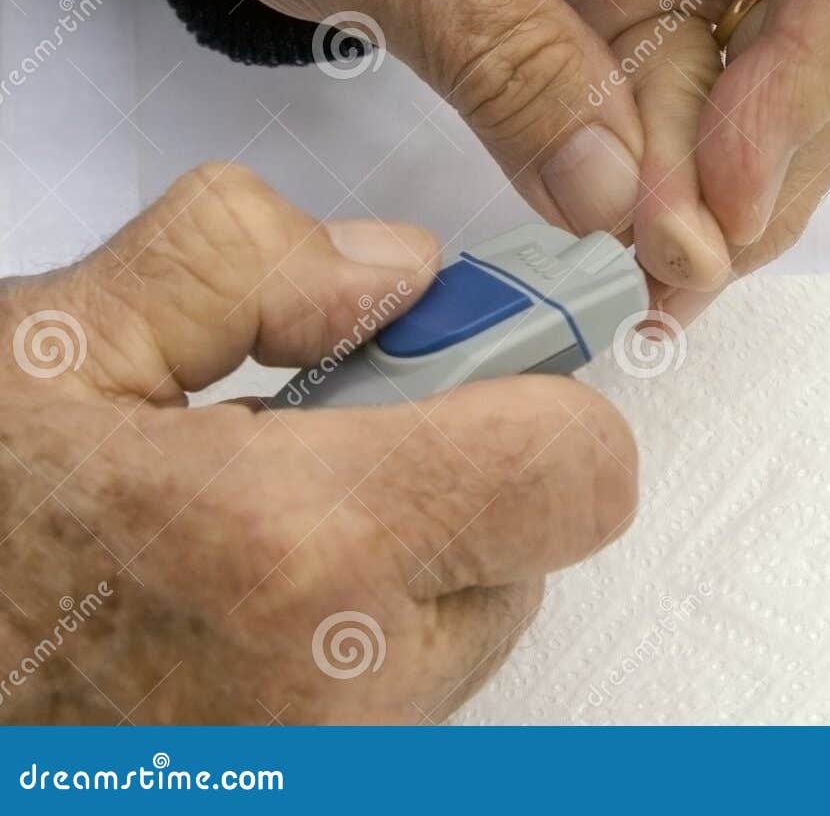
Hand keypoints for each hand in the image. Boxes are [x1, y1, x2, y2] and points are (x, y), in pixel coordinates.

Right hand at [0, 164, 634, 723]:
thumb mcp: (54, 350)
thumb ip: (241, 264)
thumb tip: (395, 270)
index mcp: (296, 550)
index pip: (576, 470)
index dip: (541, 390)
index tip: (481, 350)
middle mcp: (344, 684)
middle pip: (536, 541)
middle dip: (461, 464)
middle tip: (334, 430)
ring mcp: (335, 761)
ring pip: (474, 613)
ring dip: (404, 548)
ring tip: (259, 523)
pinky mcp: (319, 789)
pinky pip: (410, 678)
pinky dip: (360, 621)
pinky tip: (247, 593)